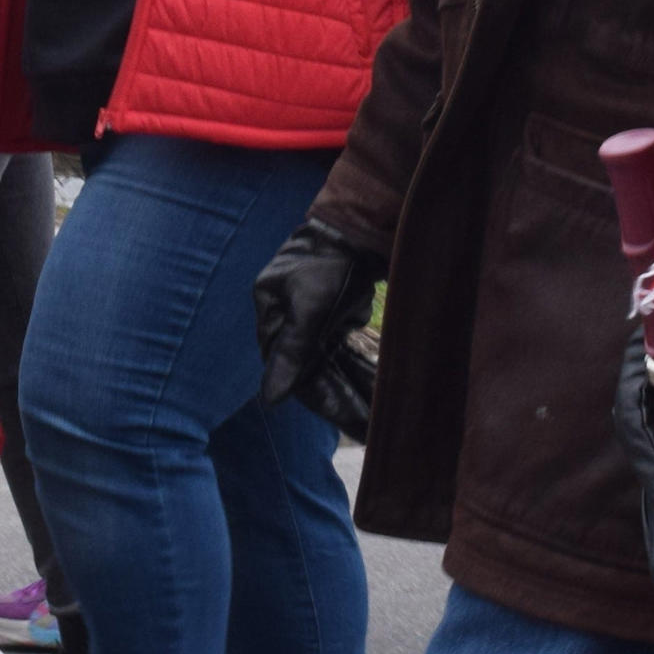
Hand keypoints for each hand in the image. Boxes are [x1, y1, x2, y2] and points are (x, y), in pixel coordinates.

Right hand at [254, 222, 383, 431]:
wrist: (356, 226)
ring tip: (384, 414)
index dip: (327, 402)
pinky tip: (383, 390)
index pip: (296, 375)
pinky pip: (347, 354)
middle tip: (376, 427)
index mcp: (274, 322)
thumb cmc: (327, 263)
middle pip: (318, 375)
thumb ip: (292, 352)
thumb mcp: (309, 306)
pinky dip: (361, 370)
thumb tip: (270, 398)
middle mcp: (290, 326)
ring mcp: (313, 323)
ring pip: (335, 367)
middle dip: (347, 400)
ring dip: (357, 389)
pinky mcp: (334, 319)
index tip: (357, 425)